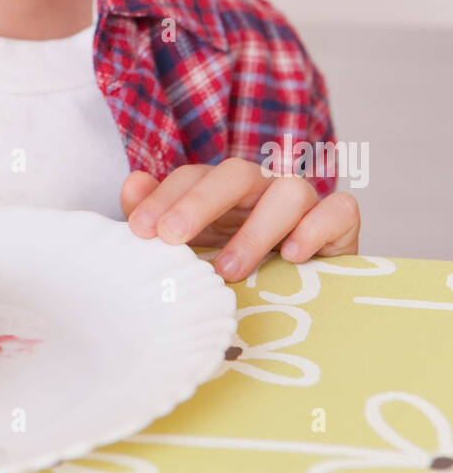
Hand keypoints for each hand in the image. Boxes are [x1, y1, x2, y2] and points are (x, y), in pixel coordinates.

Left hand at [121, 159, 359, 281]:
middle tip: (170, 236)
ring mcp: (303, 203)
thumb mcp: (194, 249)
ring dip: (256, 229)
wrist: (302, 299)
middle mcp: (262, 188)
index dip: (163, 198)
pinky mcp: (341, 224)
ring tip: (227, 269)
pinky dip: (317, 227)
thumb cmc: (237, 270)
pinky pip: (339, 209)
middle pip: (235, 173)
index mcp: (221, 190)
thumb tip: (131, 185)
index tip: (140, 230)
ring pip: (289, 190)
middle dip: (199, 203)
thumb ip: (158, 218)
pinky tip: (293, 256)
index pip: (191, 176)